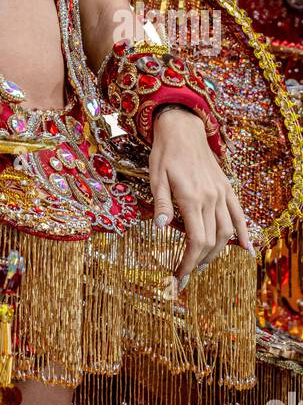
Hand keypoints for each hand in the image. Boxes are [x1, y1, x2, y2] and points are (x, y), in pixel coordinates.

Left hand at [149, 107, 252, 289]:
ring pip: (227, 232)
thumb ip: (162, 203)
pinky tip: (247, 249)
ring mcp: (221, 193)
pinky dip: (245, 233)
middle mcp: (210, 198)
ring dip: (217, 252)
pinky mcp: (227, 188)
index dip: (189, 262)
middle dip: (199, 262)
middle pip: (212, 240)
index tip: (179, 276)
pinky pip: (239, 214)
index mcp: (191, 197)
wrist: (183, 128)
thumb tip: (161, 228)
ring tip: (203, 264)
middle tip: (186, 274)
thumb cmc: (165, 152)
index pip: (196, 240)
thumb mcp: (156, 176)